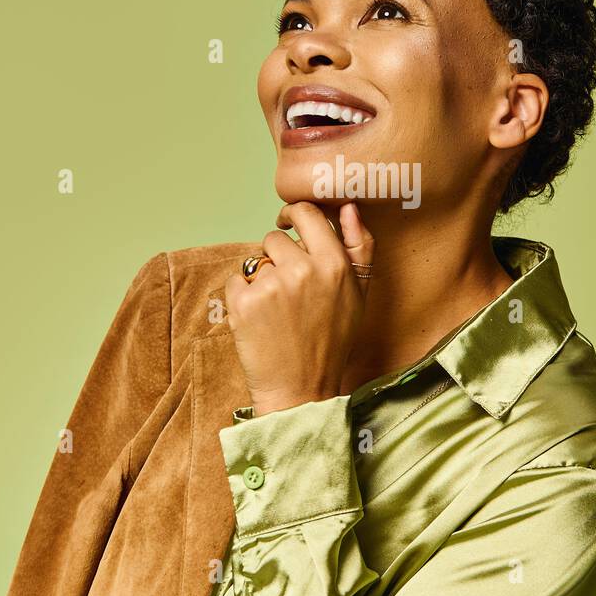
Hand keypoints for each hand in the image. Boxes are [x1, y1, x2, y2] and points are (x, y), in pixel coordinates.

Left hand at [223, 201, 373, 415]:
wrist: (301, 389)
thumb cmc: (332, 341)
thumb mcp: (359, 295)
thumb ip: (359, 246)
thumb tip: (349, 206)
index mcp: (335, 264)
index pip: (306, 213)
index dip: (293, 215)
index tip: (287, 224)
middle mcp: (304, 269)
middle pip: (275, 237)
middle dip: (277, 255)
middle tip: (287, 288)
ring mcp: (272, 285)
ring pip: (256, 260)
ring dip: (261, 278)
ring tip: (277, 310)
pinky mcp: (243, 302)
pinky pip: (236, 281)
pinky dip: (242, 297)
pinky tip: (259, 319)